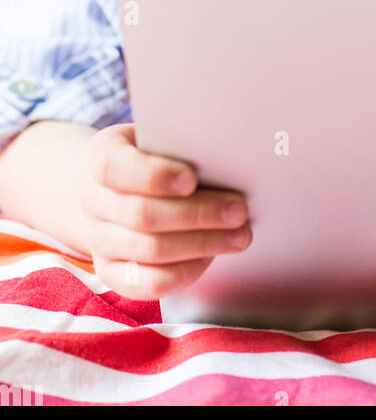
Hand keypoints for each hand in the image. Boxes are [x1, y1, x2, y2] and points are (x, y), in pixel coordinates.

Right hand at [76, 124, 251, 298]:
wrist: (119, 187)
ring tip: (239, 235)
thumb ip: (181, 144)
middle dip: (197, 214)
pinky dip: (184, 272)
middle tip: (239, 210)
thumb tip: (226, 156)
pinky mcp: (111, 272)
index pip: (113, 167)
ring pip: (149, 250)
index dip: (153, 176)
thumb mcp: (160, 136)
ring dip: (201, 243)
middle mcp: (92, 200)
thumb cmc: (153, 155)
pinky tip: (211, 256)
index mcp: (100, 156)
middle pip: (141, 215)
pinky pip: (147, 283)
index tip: (191, 179)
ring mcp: (98, 240)